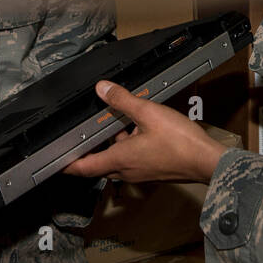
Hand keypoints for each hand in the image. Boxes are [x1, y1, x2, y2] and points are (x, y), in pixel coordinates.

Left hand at [61, 81, 230, 183]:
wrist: (206, 161)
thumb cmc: (180, 142)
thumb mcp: (148, 113)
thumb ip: (123, 100)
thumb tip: (102, 89)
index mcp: (120, 159)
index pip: (84, 167)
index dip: (68, 165)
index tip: (56, 163)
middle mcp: (127, 171)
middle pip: (99, 165)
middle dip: (90, 152)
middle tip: (82, 139)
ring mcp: (141, 173)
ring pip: (117, 161)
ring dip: (113, 146)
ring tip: (116, 125)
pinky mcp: (153, 171)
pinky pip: (133, 161)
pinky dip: (129, 147)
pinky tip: (140, 131)